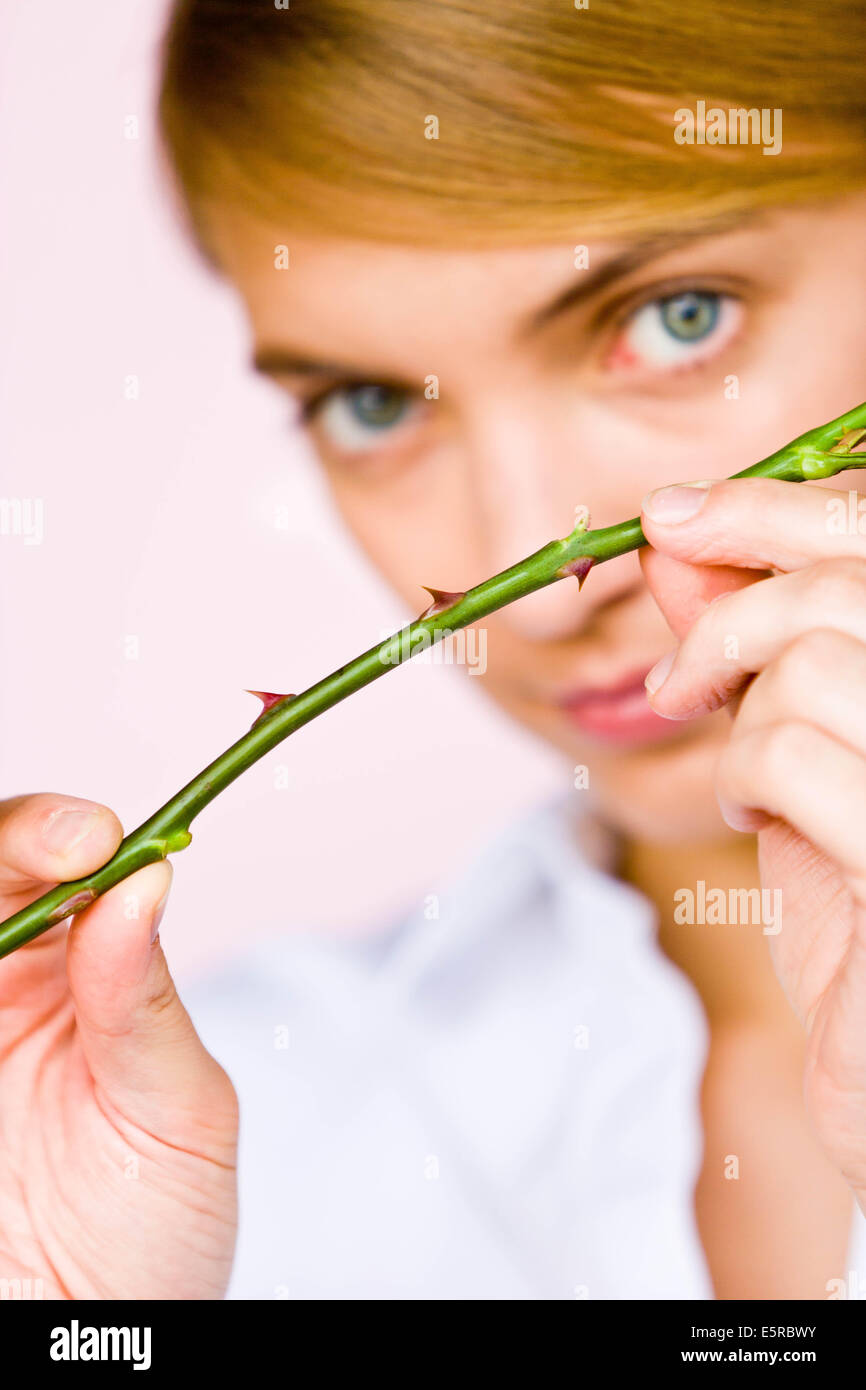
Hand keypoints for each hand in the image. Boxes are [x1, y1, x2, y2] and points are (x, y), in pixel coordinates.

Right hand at [0, 794, 237, 1297]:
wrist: (100, 1347)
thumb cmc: (155, 1241)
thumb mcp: (179, 1115)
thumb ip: (149, 1002)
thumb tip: (143, 882)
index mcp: (80, 977)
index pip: (60, 870)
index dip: (65, 837)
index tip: (97, 840)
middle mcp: (2, 988)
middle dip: (16, 845)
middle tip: (61, 846)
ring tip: (12, 943)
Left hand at [640, 474, 865, 1209]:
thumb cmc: (858, 918)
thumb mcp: (804, 762)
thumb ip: (756, 653)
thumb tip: (684, 546)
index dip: (773, 511)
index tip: (675, 515)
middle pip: (845, 587)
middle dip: (732, 618)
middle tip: (678, 686)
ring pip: (815, 662)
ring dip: (738, 713)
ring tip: (736, 773)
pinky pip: (792, 747)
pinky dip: (742, 771)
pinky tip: (750, 814)